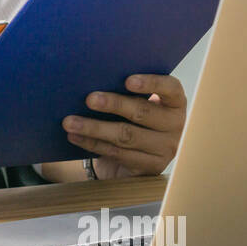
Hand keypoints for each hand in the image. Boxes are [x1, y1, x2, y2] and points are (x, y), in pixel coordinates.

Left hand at [61, 74, 186, 178]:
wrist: (135, 155)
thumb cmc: (133, 119)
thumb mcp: (136, 103)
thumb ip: (125, 92)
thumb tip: (92, 79)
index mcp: (175, 102)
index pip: (171, 88)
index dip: (151, 83)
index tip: (127, 80)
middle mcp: (175, 125)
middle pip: (143, 112)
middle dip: (113, 104)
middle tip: (89, 99)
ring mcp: (166, 148)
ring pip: (127, 136)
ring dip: (95, 127)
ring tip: (70, 121)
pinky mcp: (150, 166)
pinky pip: (118, 153)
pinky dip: (93, 143)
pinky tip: (75, 136)